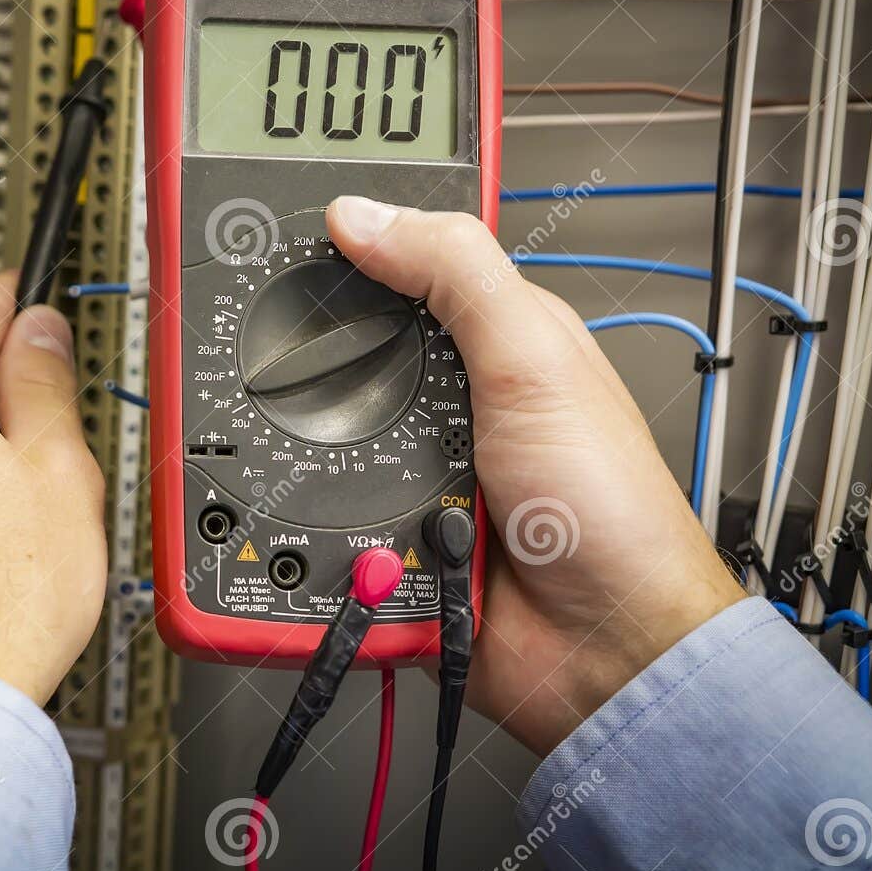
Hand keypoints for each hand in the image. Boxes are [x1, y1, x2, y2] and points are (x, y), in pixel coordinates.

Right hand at [327, 196, 744, 754]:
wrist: (605, 654)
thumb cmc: (609, 515)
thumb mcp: (535, 364)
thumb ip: (457, 276)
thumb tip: (364, 216)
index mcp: (487, 346)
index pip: (395, 276)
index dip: (341, 258)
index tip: (274, 246)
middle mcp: (445, 411)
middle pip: (338, 367)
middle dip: (305, 378)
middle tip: (262, 364)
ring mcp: (410, 480)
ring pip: (314, 449)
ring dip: (307, 466)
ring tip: (319, 468)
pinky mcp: (383, 545)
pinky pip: (314, 527)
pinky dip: (307, 533)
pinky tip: (322, 530)